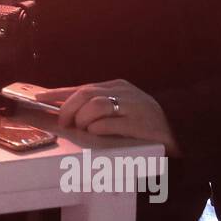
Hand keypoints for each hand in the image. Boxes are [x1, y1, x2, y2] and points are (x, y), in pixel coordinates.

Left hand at [37, 79, 180, 155]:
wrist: (182, 133)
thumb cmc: (144, 124)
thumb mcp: (120, 109)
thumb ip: (97, 108)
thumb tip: (65, 111)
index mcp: (116, 86)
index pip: (81, 87)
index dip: (57, 93)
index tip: (38, 99)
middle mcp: (124, 92)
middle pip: (85, 94)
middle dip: (68, 109)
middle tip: (65, 123)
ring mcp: (133, 106)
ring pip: (95, 106)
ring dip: (84, 120)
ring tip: (85, 130)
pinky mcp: (141, 123)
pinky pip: (109, 123)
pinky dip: (97, 129)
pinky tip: (98, 134)